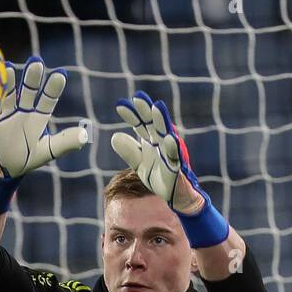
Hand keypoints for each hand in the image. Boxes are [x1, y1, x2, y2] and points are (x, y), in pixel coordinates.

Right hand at [0, 57, 87, 179]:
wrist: (4, 168)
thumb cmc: (28, 159)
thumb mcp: (47, 151)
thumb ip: (64, 142)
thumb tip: (85, 135)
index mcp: (40, 116)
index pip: (48, 98)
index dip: (54, 87)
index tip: (60, 74)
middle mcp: (26, 109)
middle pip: (30, 90)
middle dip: (33, 77)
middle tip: (36, 61)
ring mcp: (10, 111)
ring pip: (11, 92)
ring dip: (12, 79)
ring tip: (7, 66)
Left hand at [109, 91, 205, 214]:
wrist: (174, 194)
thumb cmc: (158, 175)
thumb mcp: (139, 164)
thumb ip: (129, 151)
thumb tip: (114, 137)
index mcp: (151, 140)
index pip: (140, 124)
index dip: (131, 115)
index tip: (120, 104)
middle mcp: (161, 142)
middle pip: (153, 123)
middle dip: (146, 110)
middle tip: (138, 97)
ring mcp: (170, 152)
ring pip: (167, 133)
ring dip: (162, 120)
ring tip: (157, 107)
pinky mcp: (178, 165)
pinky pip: (176, 155)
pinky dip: (173, 147)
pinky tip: (170, 138)